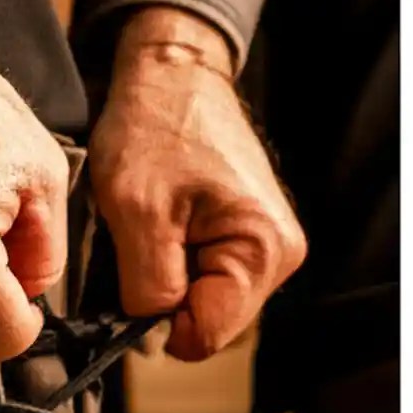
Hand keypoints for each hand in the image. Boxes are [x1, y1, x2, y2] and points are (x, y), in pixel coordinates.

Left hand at [90, 7, 306, 360]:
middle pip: (212, 322)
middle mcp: (281, 255)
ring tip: (157, 227)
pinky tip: (170, 225)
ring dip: (173, 278)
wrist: (175, 76)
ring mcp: (271, 248)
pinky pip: (213, 278)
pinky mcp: (255, 238)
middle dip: (168, 297)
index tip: (132, 279)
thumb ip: (147, 286)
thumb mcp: (136, 211)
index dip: (157, 322)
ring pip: (210, 303)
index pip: (206, 336)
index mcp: (262, 250)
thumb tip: (152, 337)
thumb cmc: (156, 128)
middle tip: (144, 242)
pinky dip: (182, 262)